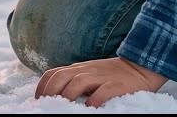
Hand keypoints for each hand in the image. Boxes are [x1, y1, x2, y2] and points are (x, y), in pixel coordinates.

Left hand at [35, 57, 167, 106]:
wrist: (138, 67)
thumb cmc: (109, 75)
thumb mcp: (87, 74)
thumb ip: (72, 81)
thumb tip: (52, 95)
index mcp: (77, 68)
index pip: (52, 74)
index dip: (42, 87)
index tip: (38, 101)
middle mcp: (85, 70)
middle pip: (61, 77)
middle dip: (51, 92)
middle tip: (48, 106)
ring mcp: (101, 77)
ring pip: (78, 82)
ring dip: (68, 95)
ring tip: (65, 108)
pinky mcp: (117, 84)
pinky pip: (104, 91)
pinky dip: (95, 99)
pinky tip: (90, 108)